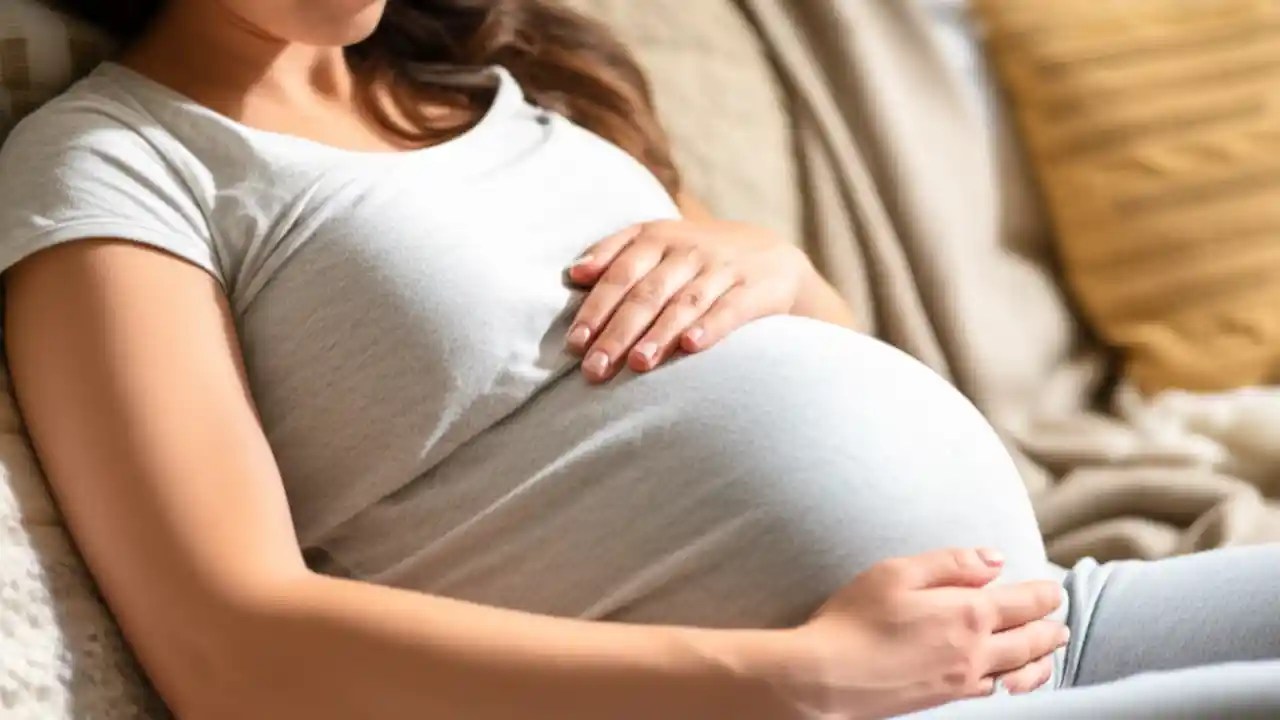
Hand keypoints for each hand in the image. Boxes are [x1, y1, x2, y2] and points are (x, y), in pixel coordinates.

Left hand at [566, 220, 811, 382]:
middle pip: (646, 293)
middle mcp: (687, 250)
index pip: (620, 273)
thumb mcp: (659, 241)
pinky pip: (729, 309)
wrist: (772, 255)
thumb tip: (575, 273)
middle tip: (595, 368)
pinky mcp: (754, 289)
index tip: (576, 342)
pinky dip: (710, 327)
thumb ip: (616, 253)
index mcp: (657, 238)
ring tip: (638, 363)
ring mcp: (722, 269)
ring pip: (684, 303)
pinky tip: (691, 347)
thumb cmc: (697, 257)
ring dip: (659, 334)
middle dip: (618, 333)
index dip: (596, 307)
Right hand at [780, 548, 1066, 719]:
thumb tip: (994, 560)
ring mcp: (963, 680)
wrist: (827, 678)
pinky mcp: (946, 700)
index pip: (1024, 603)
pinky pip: (996, 693)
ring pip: (1019, 673)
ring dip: (1041, 661)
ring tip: (1050, 653)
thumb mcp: (896, 572)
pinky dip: (1016, 684)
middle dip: (1050, 630)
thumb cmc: (854, 619)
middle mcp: (975, 650)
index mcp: (967, 613)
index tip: (1054, 590)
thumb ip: (949, 563)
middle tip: (1061, 623)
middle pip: (1030, 641)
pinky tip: (1011, 680)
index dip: (1044, 595)